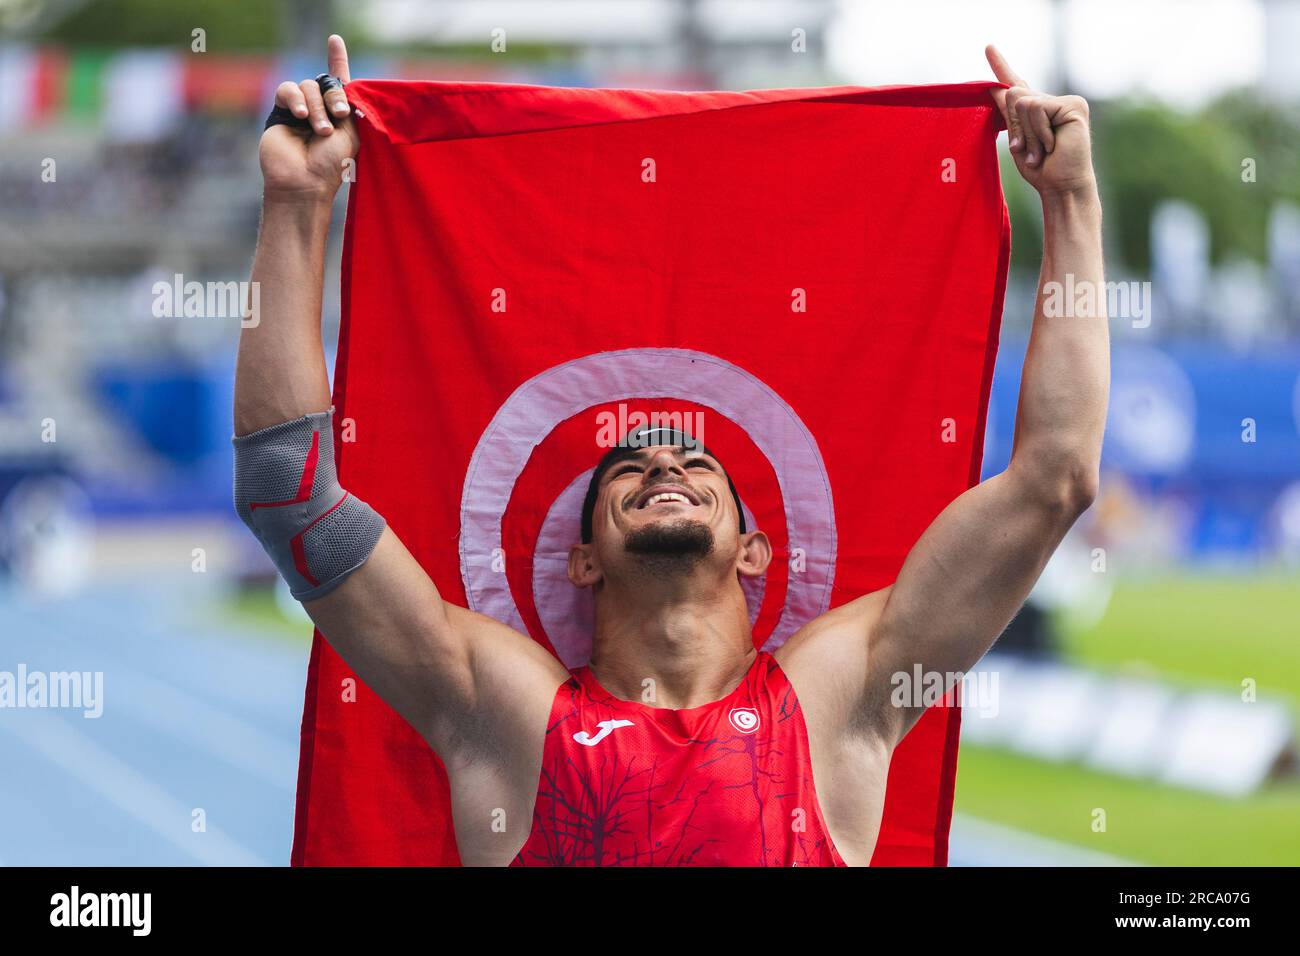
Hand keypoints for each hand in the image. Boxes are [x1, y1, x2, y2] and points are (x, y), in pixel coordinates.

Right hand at [259, 34, 356, 200]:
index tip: (334, 41)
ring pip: (307, 86)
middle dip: (334, 96)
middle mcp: (319, 109)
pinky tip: (300, 115)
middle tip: (338, 116)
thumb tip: (344, 81)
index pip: (339, 81)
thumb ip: (348, 105)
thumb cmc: (331, 163)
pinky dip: (296, 99)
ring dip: (316, 106)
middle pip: (326, 82)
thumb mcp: (350, 132)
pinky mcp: (280, 111)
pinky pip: (287, 90)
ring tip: (319, 130)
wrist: (304, 181)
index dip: (337, 60)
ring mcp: (299, 110)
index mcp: (339, 114)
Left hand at [986, 45, 1095, 198]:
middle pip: (1013, 94)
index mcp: (1037, 109)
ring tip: (1042, 151)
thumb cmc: (1040, 170)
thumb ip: (1008, 114)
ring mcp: (1065, 101)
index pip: (1016, 84)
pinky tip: (1053, 145)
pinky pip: (1038, 108)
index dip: (1001, 66)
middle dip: (1015, 126)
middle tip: (1030, 150)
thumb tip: (994, 88)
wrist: (1060, 187)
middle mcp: (1051, 101)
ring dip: (1027, 133)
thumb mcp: (1016, 140)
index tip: (988, 48)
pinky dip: (1039, 132)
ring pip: (1024, 102)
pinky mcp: (1073, 105)